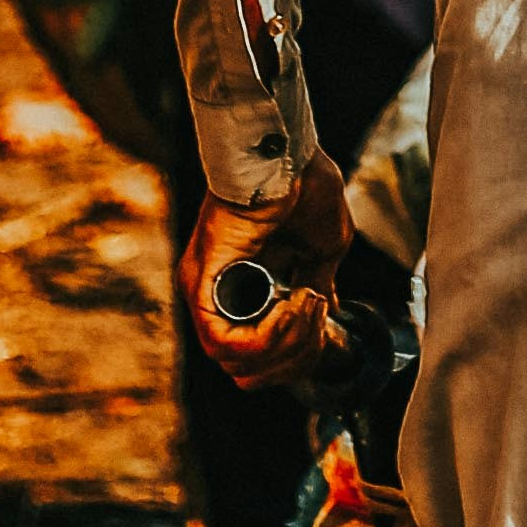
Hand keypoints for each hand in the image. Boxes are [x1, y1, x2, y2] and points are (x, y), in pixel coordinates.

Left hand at [180, 153, 350, 387]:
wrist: (290, 156)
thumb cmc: (304, 188)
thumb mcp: (319, 250)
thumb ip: (316, 283)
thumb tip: (324, 312)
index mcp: (242, 288)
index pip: (257, 356)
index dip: (297, 356)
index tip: (323, 329)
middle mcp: (216, 296)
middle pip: (247, 370)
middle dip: (296, 356)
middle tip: (318, 318)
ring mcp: (205, 293)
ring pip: (235, 362)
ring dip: (285, 344)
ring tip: (307, 304)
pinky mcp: (201, 284)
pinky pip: (224, 342)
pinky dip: (266, 337)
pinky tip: (292, 305)